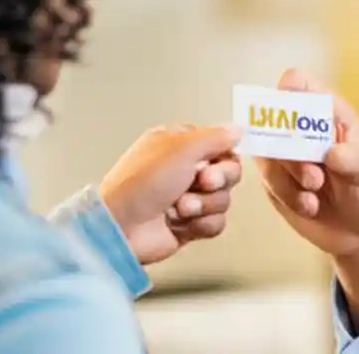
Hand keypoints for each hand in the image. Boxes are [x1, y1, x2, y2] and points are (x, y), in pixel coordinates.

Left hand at [99, 124, 243, 265]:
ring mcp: (188, 198)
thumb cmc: (142, 183)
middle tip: (197, 184)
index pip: (223, 147)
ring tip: (178, 208)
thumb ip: (215, 136)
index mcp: (180, 145)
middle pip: (228, 174)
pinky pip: (216, 223)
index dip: (223, 159)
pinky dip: (201, 225)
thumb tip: (238, 130)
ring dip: (204, 205)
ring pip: (223, 200)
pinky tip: (180, 224)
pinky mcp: (190, 225)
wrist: (120, 228)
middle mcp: (185, 170)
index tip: (208, 165)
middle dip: (216, 183)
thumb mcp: (180, 148)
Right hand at [257, 69, 358, 331]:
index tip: (290, 114)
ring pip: (266, 150)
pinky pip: (267, 179)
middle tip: (315, 179)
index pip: (300, 84)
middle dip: (291, 152)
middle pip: (274, 118)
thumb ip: (352, 158)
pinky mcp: (275, 180)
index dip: (288, 89)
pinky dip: (286, 194)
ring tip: (315, 194)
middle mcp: (302, 127)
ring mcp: (286, 153)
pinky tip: (310, 206)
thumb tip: (329, 153)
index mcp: (329, 112)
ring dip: (288, 176)